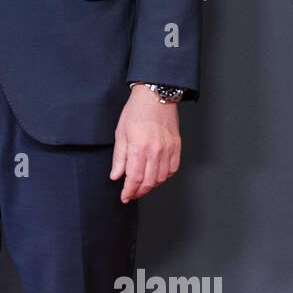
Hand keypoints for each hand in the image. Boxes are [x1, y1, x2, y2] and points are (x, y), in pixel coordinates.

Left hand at [110, 84, 180, 201]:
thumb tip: (115, 176)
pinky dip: (164, 176)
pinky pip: (173, 169)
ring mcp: (168, 149)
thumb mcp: (120, 133)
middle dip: (139, 192)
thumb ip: (119, 157)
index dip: (129, 191)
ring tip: (142, 185)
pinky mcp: (176, 147)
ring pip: (161, 178)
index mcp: (138, 148)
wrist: (155, 96)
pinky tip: (156, 175)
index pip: (134, 178)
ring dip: (151, 186)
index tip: (125, 197)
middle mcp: (155, 151)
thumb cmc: (136, 111)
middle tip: (132, 194)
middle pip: (149, 182)